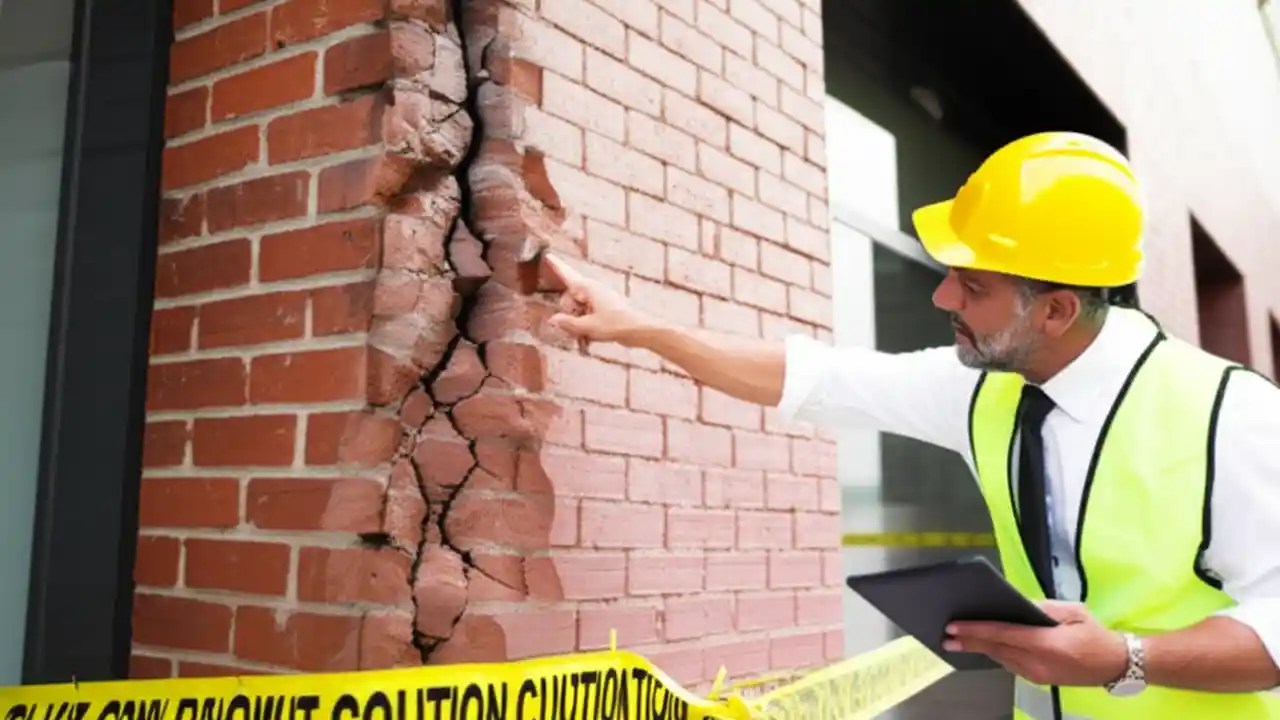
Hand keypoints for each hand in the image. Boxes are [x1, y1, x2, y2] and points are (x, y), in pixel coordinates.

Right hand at [543, 254, 657, 345]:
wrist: (638, 329)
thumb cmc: (615, 325)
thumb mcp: (588, 326)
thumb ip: (568, 323)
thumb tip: (553, 319)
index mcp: (588, 288)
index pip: (567, 275)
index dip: (557, 267)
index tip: (548, 255)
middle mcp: (592, 290)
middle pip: (570, 297)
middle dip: (569, 311)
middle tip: (581, 324)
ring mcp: (598, 298)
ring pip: (577, 306)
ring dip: (577, 318)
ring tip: (590, 330)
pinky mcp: (603, 306)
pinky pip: (586, 312)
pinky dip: (585, 321)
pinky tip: (593, 332)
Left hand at [944, 600, 1128, 686]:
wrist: (1115, 664)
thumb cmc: (1094, 633)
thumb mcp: (1072, 611)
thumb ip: (1042, 608)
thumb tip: (1016, 604)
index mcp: (1046, 644)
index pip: (1002, 635)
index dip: (975, 630)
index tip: (954, 626)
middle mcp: (1037, 663)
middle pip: (995, 649)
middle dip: (969, 642)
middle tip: (946, 635)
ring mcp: (1037, 674)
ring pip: (1001, 658)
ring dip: (980, 648)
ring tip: (958, 639)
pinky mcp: (1038, 679)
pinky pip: (1010, 664)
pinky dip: (995, 653)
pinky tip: (984, 646)